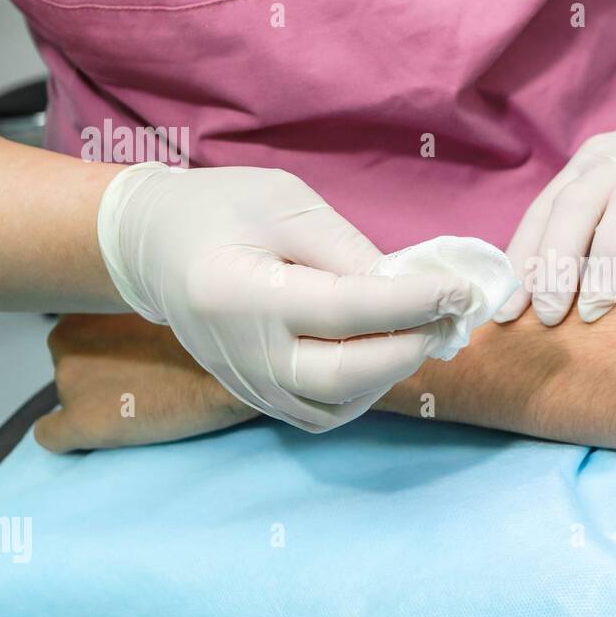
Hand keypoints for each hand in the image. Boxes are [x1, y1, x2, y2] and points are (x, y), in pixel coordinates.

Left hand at [36, 314, 256, 451]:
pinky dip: (67, 434)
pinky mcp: (81, 422)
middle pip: (73, 362)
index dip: (109, 346)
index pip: (79, 332)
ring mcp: (68, 384)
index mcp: (83, 309)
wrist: (228, 366)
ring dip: (98, 399)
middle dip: (101, 370)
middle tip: (143, 377)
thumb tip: (139, 326)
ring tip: (142, 402)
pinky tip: (94, 432)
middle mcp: (64, 342)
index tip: (137, 353)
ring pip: (70, 396)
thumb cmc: (206, 332)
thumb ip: (135, 311)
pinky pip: (50, 435)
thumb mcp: (160, 304)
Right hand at [97, 163, 474, 430]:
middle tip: (448, 316)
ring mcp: (246, 384)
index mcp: (239, 292)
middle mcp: (241, 353)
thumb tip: (414, 290)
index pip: (344, 310)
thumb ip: (348, 250)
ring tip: (420, 328)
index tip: (460, 289)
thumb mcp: (285, 204)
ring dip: (391, 371)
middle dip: (409, 347)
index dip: (412, 302)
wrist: (155, 247)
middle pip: (343, 376)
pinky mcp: (258, 398)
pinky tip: (383, 350)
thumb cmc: (222, 211)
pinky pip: (324, 412)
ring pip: (337, 405)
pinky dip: (366, 389)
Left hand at [495, 81, 615, 324]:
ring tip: (594, 311)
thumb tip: (538, 293)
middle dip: (555, 265)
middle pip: (575, 207)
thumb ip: (581, 230)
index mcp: (586, 166)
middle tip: (547, 317)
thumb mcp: (612, 192)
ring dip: (604, 264)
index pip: (544, 213)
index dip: (523, 262)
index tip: (506, 311)